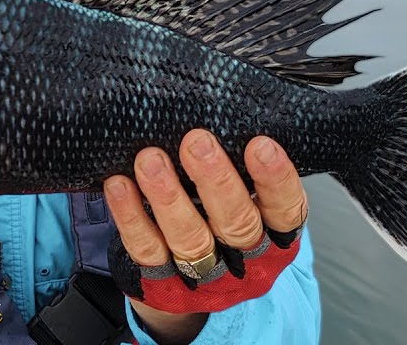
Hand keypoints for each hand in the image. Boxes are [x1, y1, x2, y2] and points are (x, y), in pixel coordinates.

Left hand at [104, 131, 307, 336]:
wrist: (190, 291)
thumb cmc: (222, 223)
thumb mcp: (247, 202)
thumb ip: (243, 172)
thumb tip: (223, 115)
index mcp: (276, 238)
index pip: (286, 210)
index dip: (275, 180)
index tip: (260, 144)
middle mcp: (245, 262)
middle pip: (237, 224)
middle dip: (216, 180)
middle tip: (196, 141)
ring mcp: (204, 278)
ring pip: (189, 238)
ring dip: (169, 197)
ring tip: (150, 160)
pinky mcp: (162, 285)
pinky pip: (146, 249)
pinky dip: (131, 216)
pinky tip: (120, 185)